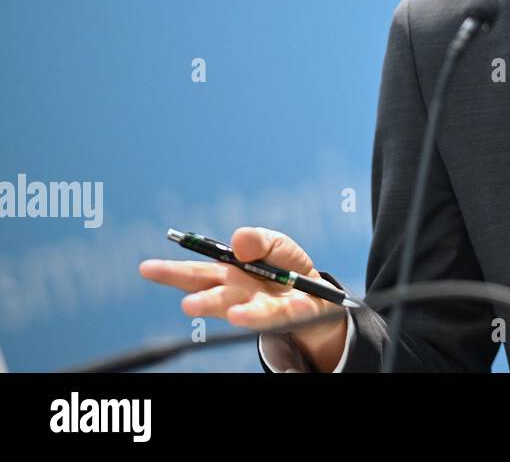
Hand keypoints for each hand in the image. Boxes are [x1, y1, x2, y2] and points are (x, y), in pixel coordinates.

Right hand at [138, 226, 345, 352]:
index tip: (146, 268)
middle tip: (188, 305)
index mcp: (228, 276)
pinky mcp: (296, 314)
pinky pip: (294, 312)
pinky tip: (293, 306)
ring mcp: (266, 308)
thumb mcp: (274, 243)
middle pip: (218, 299)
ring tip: (237, 315)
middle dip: (204, 301)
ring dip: (246, 314)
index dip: (172, 272)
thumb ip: (258, 239)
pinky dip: (292, 310)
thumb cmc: (285, 266)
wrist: (317, 294)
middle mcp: (241, 296)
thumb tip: (239, 240)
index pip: (195, 275)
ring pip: (254, 311)